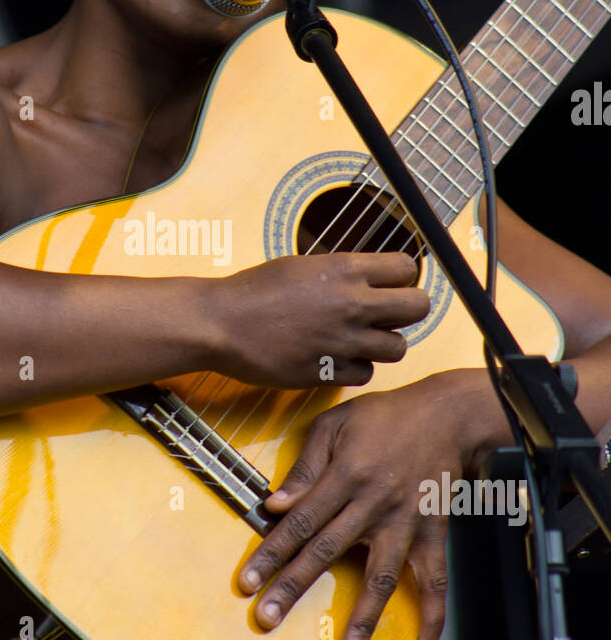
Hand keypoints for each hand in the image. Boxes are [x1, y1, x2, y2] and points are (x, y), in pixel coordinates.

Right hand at [210, 251, 429, 389]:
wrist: (220, 323)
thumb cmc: (252, 291)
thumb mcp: (301, 265)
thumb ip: (339, 272)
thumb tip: (365, 277)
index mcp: (345, 270)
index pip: (406, 268)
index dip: (402, 277)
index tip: (392, 285)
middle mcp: (351, 304)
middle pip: (418, 307)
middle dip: (408, 311)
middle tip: (390, 315)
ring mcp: (343, 340)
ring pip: (398, 347)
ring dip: (384, 344)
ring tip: (362, 340)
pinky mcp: (329, 371)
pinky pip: (366, 374)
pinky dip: (356, 369)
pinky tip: (338, 359)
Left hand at [237, 375, 484, 639]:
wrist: (448, 414)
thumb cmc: (385, 417)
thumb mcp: (335, 424)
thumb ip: (305, 466)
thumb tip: (275, 504)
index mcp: (346, 475)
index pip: (300, 521)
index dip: (271, 552)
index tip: (247, 582)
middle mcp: (374, 504)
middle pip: (328, 552)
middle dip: (294, 587)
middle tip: (267, 619)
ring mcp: (407, 524)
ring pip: (382, 578)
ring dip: (363, 621)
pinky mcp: (434, 534)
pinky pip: (436, 582)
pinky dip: (435, 618)